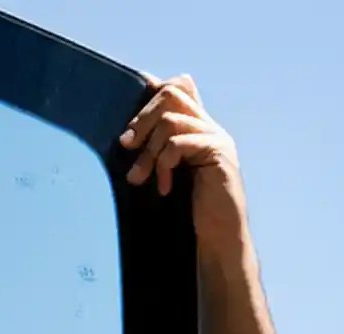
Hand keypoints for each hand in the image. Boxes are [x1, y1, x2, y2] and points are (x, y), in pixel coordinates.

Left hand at [119, 73, 248, 259]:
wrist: (218, 238)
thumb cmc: (188, 211)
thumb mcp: (164, 174)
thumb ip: (152, 151)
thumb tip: (124, 136)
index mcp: (196, 127)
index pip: (178, 86)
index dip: (152, 91)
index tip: (131, 116)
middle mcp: (209, 126)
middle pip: (171, 93)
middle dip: (142, 118)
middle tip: (126, 146)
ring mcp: (217, 138)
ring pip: (170, 119)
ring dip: (148, 150)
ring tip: (139, 178)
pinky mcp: (219, 153)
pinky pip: (178, 144)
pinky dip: (164, 164)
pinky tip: (164, 187)